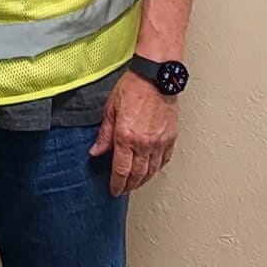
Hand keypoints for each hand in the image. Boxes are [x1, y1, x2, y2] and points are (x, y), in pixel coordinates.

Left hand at [89, 71, 179, 194]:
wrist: (156, 77)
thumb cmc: (133, 88)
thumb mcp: (110, 110)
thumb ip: (104, 135)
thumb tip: (95, 152)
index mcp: (126, 137)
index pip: (121, 170)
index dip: (117, 184)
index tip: (114, 190)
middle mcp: (144, 143)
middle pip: (137, 175)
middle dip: (129, 186)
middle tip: (123, 190)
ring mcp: (159, 141)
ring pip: (152, 170)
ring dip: (143, 180)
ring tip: (136, 183)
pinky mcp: (170, 137)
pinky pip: (164, 159)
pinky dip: (157, 168)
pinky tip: (151, 169)